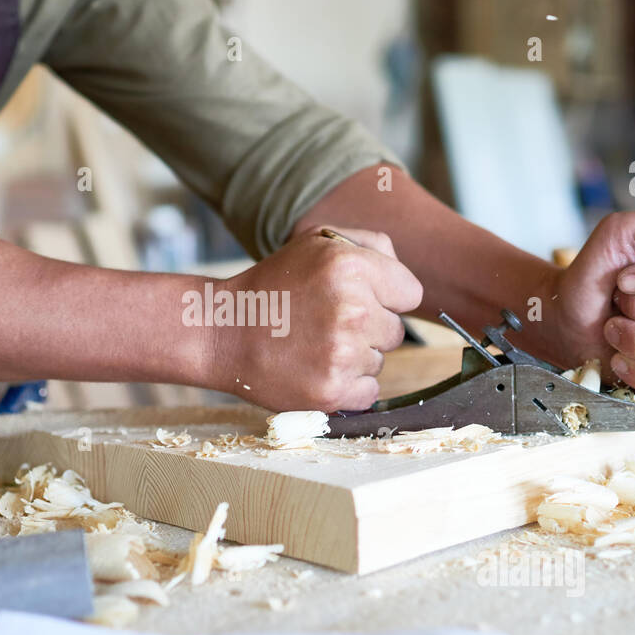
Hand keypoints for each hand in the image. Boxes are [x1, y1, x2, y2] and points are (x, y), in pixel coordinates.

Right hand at [208, 228, 422, 411]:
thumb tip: (407, 282)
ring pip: (379, 362)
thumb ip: (373, 246)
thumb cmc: (275, 284)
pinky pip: (369, 392)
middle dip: (370, 328)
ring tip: (314, 345)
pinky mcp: (332, 391)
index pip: (411, 293)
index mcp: (351, 267)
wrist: (223, 331)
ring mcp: (342, 354)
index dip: (386, 296)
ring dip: (355, 357)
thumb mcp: (318, 242)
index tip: (359, 299)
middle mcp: (353, 310)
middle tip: (326, 323)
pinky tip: (317, 368)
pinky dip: (348, 386)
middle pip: (396, 331)